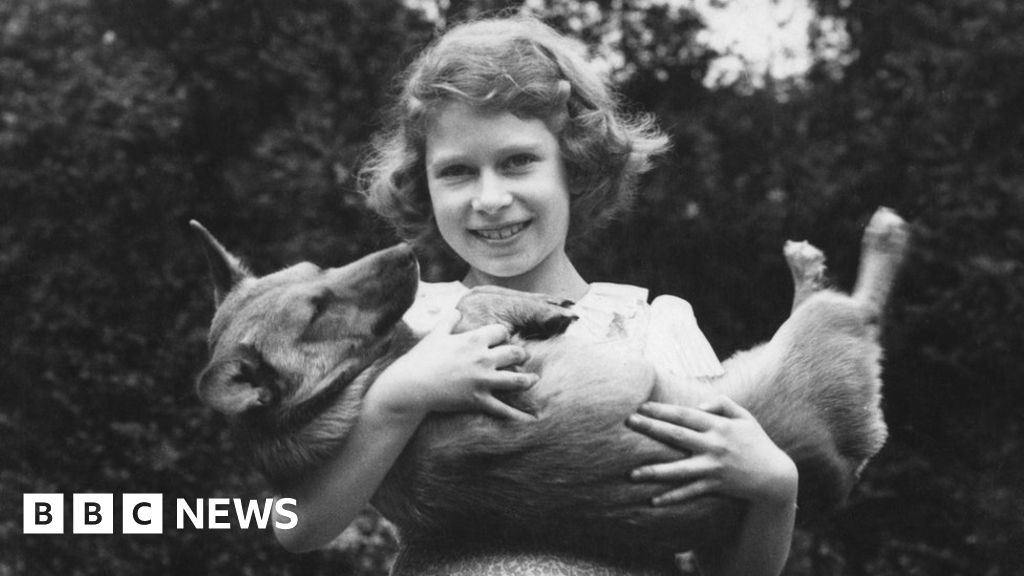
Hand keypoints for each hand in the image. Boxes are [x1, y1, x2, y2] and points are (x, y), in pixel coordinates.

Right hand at [372, 309, 538, 420]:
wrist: (411, 385)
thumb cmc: (422, 358)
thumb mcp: (435, 334)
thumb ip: (449, 321)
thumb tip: (456, 311)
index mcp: (474, 339)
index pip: (502, 332)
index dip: (504, 335)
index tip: (502, 339)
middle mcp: (484, 359)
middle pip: (515, 353)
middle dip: (521, 355)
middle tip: (522, 357)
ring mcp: (483, 381)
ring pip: (517, 380)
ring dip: (528, 380)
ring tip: (534, 380)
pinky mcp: (479, 400)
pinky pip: (503, 410)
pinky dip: (518, 416)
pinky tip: (532, 419)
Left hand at [626, 397, 797, 506]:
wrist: (775, 476)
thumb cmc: (756, 442)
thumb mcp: (745, 416)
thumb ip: (722, 404)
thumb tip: (696, 406)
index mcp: (718, 425)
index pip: (684, 414)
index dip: (662, 409)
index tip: (641, 406)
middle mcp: (713, 445)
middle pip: (676, 435)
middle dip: (650, 428)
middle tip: (628, 422)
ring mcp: (713, 467)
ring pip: (679, 470)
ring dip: (654, 471)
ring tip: (631, 473)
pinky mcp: (715, 486)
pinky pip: (690, 492)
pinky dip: (672, 497)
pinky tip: (653, 501)